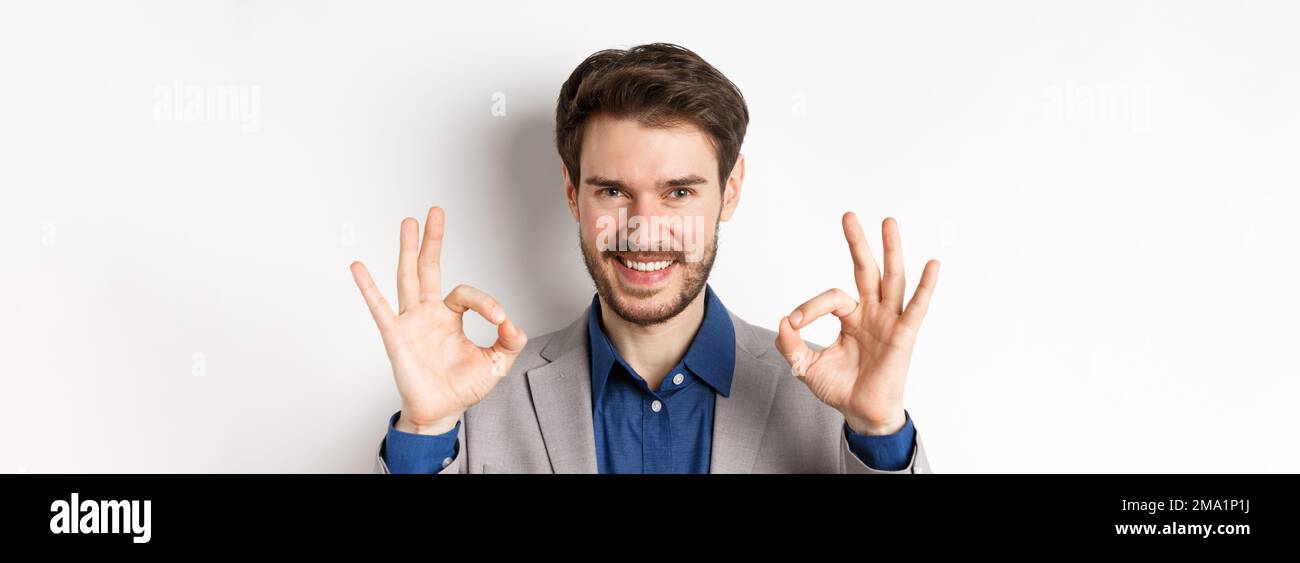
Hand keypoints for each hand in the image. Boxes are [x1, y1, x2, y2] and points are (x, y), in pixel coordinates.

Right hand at [350, 207, 526, 434]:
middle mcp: (428, 313)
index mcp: (450, 316)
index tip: (501, 321)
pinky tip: (358, 267)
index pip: (467, 295)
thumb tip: (512, 323)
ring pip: (408, 278)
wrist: (441, 412)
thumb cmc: (462, 387)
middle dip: (433, 240)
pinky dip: (368, 287)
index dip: (487, 303)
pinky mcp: (395, 336)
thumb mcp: (497, 362)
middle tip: (436, 211)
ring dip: (408, 250)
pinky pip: (380, 308)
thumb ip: (510, 341)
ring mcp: (410, 321)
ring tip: (409, 223)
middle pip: (429, 268)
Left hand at [775, 213, 938, 435]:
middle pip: (867, 270)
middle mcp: (872, 313)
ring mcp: (890, 321)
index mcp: (851, 317)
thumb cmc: (841, 388)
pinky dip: (926, 286)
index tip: (792, 324)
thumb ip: (791, 345)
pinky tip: (932, 265)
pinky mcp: (904, 335)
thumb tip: (781, 321)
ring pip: (892, 279)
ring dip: (891, 250)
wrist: (862, 414)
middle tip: (848, 216)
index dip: (808, 307)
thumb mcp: (806, 366)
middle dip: (858, 243)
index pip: (831, 297)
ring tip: (888, 222)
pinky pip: (917, 307)